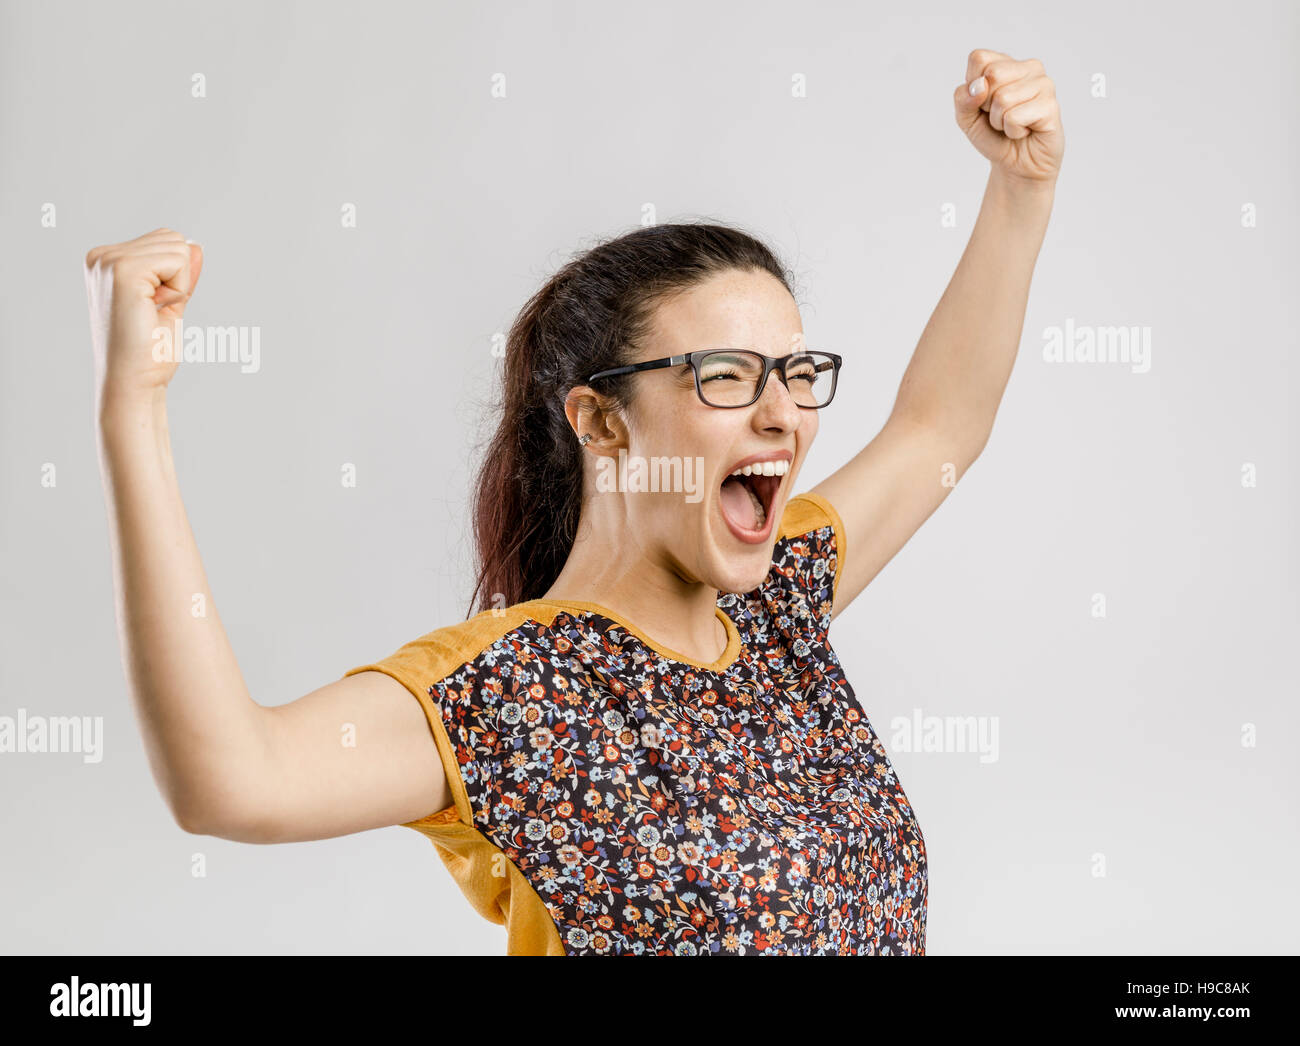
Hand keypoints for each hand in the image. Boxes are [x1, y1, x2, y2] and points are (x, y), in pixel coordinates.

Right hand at [84, 228, 203, 409]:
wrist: (133, 383)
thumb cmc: (148, 353)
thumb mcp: (170, 302)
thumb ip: (180, 272)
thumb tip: (195, 245)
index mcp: (107, 261)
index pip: (165, 241)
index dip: (175, 277)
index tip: (153, 308)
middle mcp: (102, 257)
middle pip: (173, 239)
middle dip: (178, 277)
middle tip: (155, 312)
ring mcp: (109, 261)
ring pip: (178, 247)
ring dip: (179, 285)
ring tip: (152, 313)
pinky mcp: (123, 271)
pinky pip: (178, 260)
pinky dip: (179, 288)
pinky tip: (155, 309)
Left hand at [954, 50, 1062, 187]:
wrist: (1016, 164)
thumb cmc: (993, 136)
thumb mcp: (966, 117)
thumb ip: (962, 98)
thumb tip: (980, 86)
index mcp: (1008, 63)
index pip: (979, 59)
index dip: (973, 88)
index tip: (984, 103)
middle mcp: (1029, 68)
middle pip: (991, 75)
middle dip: (987, 105)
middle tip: (1000, 117)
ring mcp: (1043, 84)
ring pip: (1003, 98)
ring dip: (1000, 121)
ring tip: (1012, 125)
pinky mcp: (1050, 105)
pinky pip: (1015, 117)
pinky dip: (1013, 131)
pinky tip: (1025, 131)